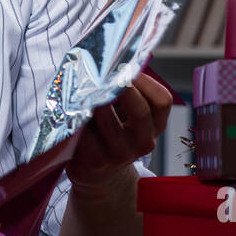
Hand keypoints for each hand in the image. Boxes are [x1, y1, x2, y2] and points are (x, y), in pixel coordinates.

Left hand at [66, 73, 171, 190]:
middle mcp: (143, 143)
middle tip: (107, 72)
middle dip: (123, 87)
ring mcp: (120, 154)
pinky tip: (73, 107)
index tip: (127, 68)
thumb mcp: (129, 117)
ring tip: (85, 85)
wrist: (99, 174)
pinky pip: (85, 132)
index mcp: (156, 127)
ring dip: (95, 99)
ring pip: (107, 118)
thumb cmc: (113, 132)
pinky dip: (77, 116)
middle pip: (140, 110)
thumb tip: (111, 62)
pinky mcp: (95, 161)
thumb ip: (127, 95)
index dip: (146, 81)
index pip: (162, 101)